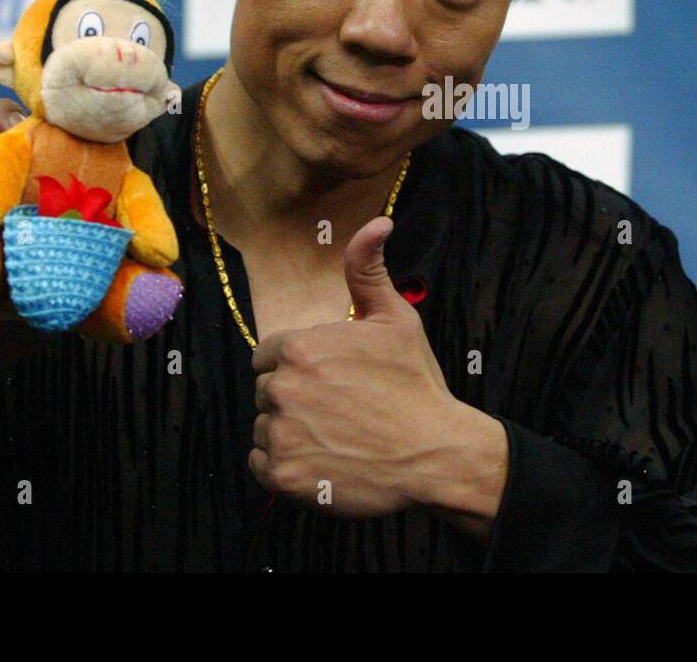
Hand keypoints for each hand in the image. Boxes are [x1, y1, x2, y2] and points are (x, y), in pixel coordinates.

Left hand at [249, 216, 506, 525]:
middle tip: (339, 408)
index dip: (300, 365)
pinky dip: (283, 464)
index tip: (332, 378)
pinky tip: (321, 458)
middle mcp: (283, 388)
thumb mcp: (396, 319)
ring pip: (263, 426)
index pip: (270, 354)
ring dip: (289, 431)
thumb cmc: (415, 385)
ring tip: (334, 435)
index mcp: (301, 347)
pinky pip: (259, 464)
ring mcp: (281, 434)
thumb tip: (377, 221)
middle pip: (267, 390)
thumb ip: (368, 269)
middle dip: (295, 396)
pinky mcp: (283, 476)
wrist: (436, 453)